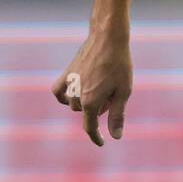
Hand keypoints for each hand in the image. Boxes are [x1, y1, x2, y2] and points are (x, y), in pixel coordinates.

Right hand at [51, 30, 132, 146]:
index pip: (90, 127)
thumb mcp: (124, 92)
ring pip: (73, 104)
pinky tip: (73, 94)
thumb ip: (117, 115)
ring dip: (85, 102)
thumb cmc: (119, 64)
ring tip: (102, 87)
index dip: (96, 137)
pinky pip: (58, 92)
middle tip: (113, 93)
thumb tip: (115, 136)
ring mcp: (69, 84)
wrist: (107, 38)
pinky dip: (64, 96)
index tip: (102, 142)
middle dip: (99, 110)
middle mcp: (76, 95)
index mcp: (91, 102)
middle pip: (85, 113)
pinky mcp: (66, 73)